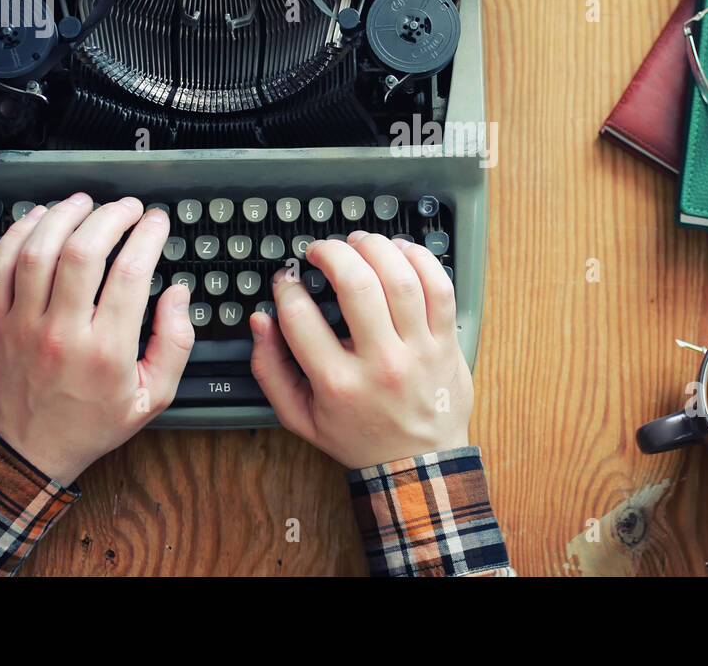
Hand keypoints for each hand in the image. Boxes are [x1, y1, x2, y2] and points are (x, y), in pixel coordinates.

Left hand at [0, 193, 194, 485]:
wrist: (28, 453)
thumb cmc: (92, 424)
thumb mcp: (153, 397)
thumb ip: (175, 344)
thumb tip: (178, 295)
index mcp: (107, 350)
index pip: (131, 274)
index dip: (148, 237)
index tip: (156, 222)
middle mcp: (63, 332)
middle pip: (84, 252)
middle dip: (110, 217)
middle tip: (126, 208)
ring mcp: (24, 325)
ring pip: (40, 252)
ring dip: (64, 217)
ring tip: (85, 202)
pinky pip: (0, 267)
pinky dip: (17, 235)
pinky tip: (38, 219)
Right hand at [250, 230, 472, 469]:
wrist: (417, 465)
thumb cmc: (358, 437)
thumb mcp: (300, 417)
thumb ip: (270, 369)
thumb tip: (260, 322)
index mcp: (338, 384)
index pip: (301, 316)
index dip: (288, 287)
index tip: (289, 279)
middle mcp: (381, 363)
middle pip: (357, 285)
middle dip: (333, 253)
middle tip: (322, 249)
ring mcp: (418, 351)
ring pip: (401, 279)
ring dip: (377, 248)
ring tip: (360, 243)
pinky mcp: (447, 343)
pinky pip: (440, 288)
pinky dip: (420, 259)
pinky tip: (401, 252)